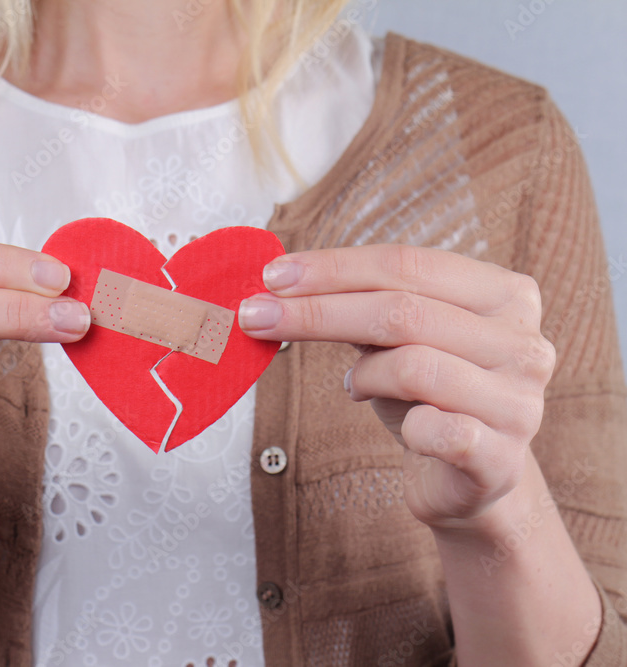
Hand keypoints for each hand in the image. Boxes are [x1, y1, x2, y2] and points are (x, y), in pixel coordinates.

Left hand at [238, 244, 555, 530]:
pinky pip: (436, 430)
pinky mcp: (502, 458)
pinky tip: (406, 428)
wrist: (473, 479)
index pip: (407, 263)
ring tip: (357, 385)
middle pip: (403, 311)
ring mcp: (520, 402)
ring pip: (414, 365)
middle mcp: (524, 342)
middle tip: (255, 316)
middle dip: (318, 312)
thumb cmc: (430, 395)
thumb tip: (279, 283)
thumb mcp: (398, 339)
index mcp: (505, 294)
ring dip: (366, 375)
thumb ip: (360, 304)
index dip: (334, 267)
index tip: (272, 276)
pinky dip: (405, 425)